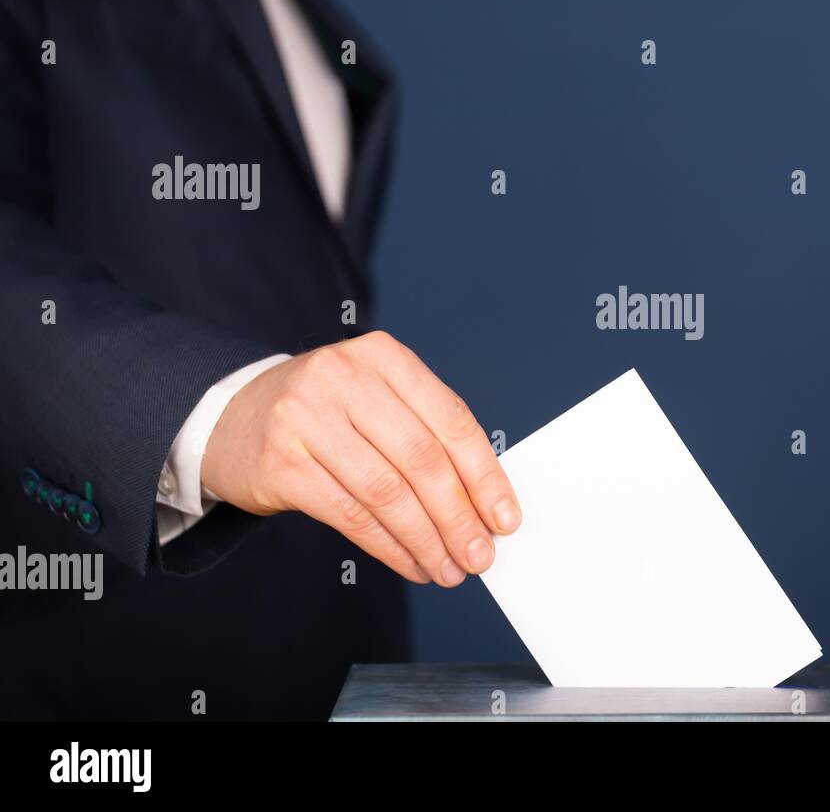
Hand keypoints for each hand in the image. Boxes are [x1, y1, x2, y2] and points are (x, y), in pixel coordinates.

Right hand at [201, 331, 520, 585]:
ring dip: (427, 539)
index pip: (450, 419)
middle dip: (459, 515)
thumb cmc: (323, 413)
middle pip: (422, 458)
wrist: (229, 418)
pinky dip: (390, 547)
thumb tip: (483, 502)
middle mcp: (344, 378)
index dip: (484, 474)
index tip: (505, 516)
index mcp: (382, 356)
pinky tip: (412, 563)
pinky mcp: (281, 463)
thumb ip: (426, 435)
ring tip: (450, 568)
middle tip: (481, 554)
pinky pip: (351, 515)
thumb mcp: (375, 400)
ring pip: (388, 492)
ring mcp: (306, 419)